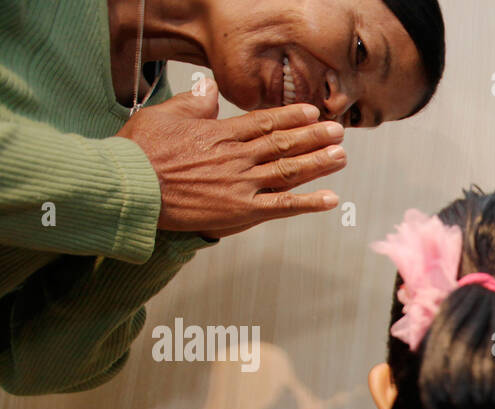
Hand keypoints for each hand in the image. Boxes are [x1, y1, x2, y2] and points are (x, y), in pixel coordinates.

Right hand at [115, 79, 346, 237]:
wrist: (130, 186)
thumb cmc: (140, 151)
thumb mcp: (164, 115)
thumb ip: (193, 103)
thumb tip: (209, 87)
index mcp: (220, 133)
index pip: (263, 122)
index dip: (290, 117)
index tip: (311, 112)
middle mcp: (236, 157)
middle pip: (283, 143)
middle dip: (314, 136)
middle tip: (338, 131)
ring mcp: (241, 184)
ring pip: (288, 170)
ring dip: (318, 163)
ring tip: (340, 156)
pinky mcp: (240, 211)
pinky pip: (281, 206)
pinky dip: (307, 203)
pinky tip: (329, 199)